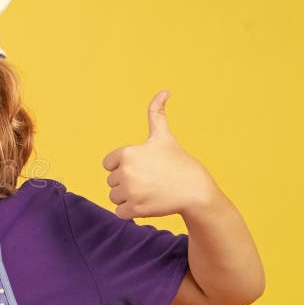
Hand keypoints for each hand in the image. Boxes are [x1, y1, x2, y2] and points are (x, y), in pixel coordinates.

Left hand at [101, 91, 217, 219]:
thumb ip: (156, 114)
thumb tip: (164, 91)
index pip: (108, 164)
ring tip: (149, 192)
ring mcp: (130, 191)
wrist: (195, 191)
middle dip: (127, 183)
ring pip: (115, 197)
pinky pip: (120, 213)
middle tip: (150, 181)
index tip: (143, 167)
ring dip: (128, 198)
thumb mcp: (164, 137)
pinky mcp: (135, 209)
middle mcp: (126, 171)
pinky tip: (148, 204)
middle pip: (111, 182)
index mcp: (127, 152)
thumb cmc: (178, 162)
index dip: (124, 167)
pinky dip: (131, 212)